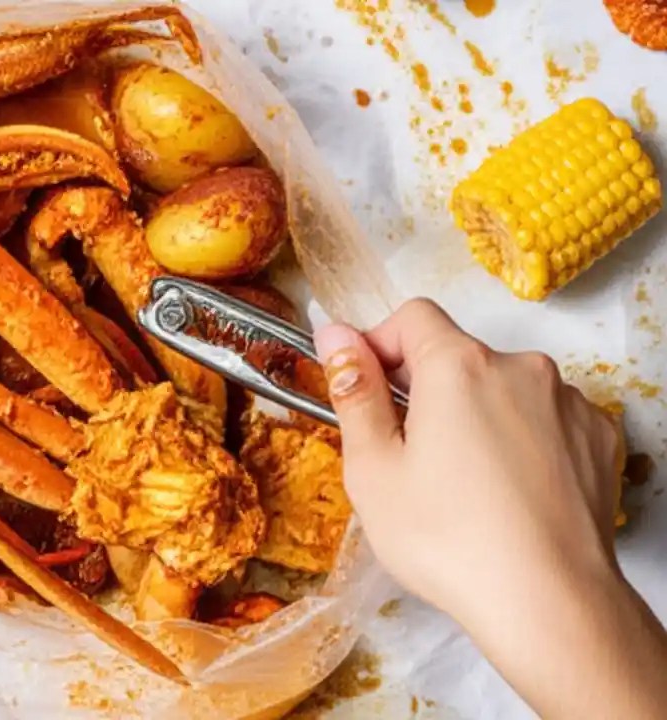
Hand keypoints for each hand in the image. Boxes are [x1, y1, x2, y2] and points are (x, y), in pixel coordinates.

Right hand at [314, 299, 666, 718]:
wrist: (549, 602)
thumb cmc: (450, 541)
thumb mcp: (374, 469)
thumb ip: (354, 391)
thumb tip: (335, 336)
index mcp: (458, 366)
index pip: (411, 316)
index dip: (379, 345)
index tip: (366, 389)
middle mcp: (520, 368)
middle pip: (458, 355)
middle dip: (427, 390)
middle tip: (408, 455)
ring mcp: (567, 401)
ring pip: (502, 388)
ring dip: (477, 414)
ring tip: (463, 482)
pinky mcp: (597, 436)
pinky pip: (545, 418)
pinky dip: (521, 439)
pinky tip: (507, 491)